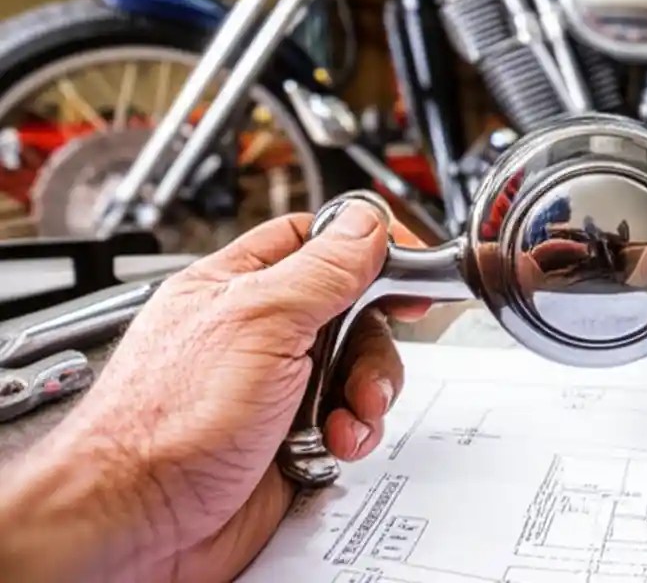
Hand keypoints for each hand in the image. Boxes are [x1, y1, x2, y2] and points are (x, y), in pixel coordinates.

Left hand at [0, 200, 427, 582]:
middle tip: (362, 362)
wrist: (141, 520)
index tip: (407, 264)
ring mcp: (276, 389)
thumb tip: (367, 224)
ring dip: (365, 396)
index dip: (366, 249)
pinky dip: (353, 434)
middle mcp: (259, 335)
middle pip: (353, 312)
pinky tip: (331, 445)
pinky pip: (349, 423)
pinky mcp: (292, 439)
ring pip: (358, 372)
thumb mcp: (260, 321)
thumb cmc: (166, 420)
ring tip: (342, 416)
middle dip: (372, 342)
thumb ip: (322, 269)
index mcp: (240, 288)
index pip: (316, 243)